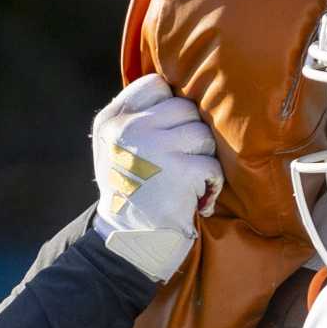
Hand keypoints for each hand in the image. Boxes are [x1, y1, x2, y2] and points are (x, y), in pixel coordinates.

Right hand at [91, 74, 223, 281]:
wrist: (125, 242)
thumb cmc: (129, 192)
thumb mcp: (114, 147)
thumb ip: (137, 116)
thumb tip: (182, 89)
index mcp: (112, 120)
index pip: (156, 85)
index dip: (168, 107)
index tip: (165, 134)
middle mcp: (130, 129)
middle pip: (186, 108)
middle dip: (188, 136)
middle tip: (175, 165)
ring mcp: (156, 149)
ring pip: (204, 134)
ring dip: (201, 160)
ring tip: (183, 181)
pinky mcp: (181, 172)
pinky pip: (214, 165)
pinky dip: (211, 185)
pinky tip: (193, 198)